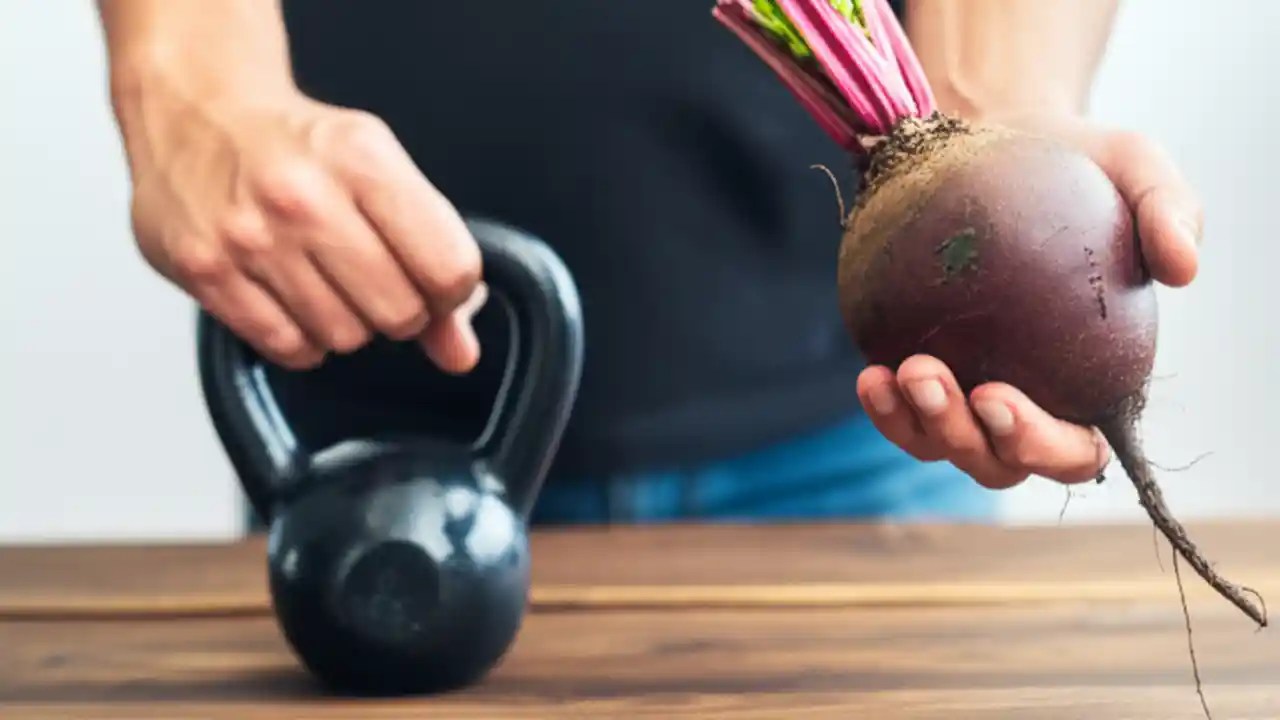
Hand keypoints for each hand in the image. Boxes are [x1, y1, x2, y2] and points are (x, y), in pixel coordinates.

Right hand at [123, 85, 484, 371]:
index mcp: (361, 159)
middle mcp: (304, 197)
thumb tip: (459, 352)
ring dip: (349, 324)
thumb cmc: (297, 145)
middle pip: (400, 313)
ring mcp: (250, 237)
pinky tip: (294, 298)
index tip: (436, 282)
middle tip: (377, 280)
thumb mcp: (380, 172)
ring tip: (327, 280)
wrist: (193, 110)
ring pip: (345, 338)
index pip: (449, 268)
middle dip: (402, 311)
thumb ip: (432, 258)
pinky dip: (303, 338)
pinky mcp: (206, 272)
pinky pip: (289, 348)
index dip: (454, 291)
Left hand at [855, 113, 1202, 488]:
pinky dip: (884, 405)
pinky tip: (870, 375)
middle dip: (963, 438)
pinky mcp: (918, 372)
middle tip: (929, 376)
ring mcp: (968, 394)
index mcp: (1093, 384)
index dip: (1039, 445)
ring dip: (915, 425)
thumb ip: (1169, 210)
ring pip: (941, 445)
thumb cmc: (1076, 162)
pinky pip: (901, 410)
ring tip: (894, 374)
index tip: (997, 395)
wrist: (998, 141)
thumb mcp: (1133, 164)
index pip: (1076, 449)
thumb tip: (1184, 268)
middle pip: (998, 462)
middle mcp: (1030, 402)